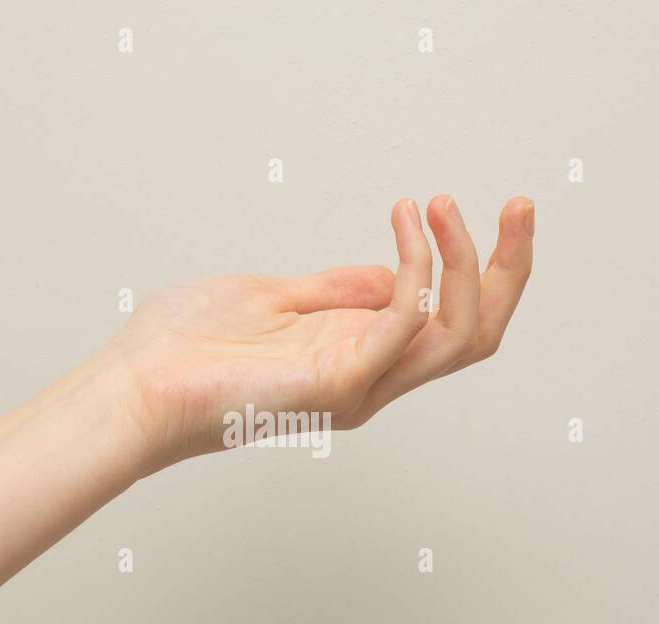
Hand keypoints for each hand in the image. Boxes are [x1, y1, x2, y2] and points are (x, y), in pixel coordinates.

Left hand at [104, 195, 535, 465]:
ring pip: (461, 335)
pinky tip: (403, 219)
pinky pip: (407, 320)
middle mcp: (370, 379)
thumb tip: (392, 274)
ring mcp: (359, 384)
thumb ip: (336, 290)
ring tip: (448, 202)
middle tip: (521, 205)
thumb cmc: (187, 347)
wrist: (136, 386)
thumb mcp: (274, 297)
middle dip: (510, 268)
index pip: (447, 325)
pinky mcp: (339, 379)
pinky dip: (417, 263)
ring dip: (472, 262)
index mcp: (357, 362)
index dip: (473, 267)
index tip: (458, 207)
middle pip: (476, 335)